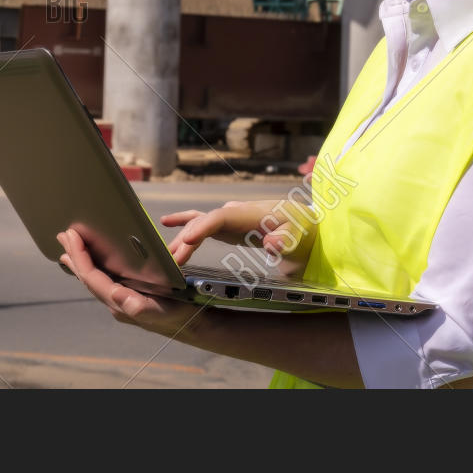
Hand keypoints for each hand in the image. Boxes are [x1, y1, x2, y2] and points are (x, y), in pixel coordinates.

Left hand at [56, 229, 201, 337]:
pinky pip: (103, 279)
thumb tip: (115, 294)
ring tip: (68, 247)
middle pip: (88, 277)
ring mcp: (120, 300)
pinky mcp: (127, 296)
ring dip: (80, 261)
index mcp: (121, 303)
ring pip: (93, 279)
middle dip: (74, 256)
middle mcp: (116, 302)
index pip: (92, 278)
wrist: (192, 325)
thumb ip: (140, 307)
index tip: (72, 236)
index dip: (80, 256)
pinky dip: (93, 267)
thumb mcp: (164, 311)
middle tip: (62, 236)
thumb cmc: (179, 316)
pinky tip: (92, 261)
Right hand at [160, 197, 315, 274]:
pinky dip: (185, 225)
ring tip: (166, 258)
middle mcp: (236, 212)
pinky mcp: (228, 226)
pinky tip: (167, 225)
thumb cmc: (303, 231)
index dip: (202, 228)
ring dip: (182, 239)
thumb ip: (287, 241)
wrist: (305, 227)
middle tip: (171, 261)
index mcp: (252, 214)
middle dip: (186, 240)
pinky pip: (202, 224)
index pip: (221, 217)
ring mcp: (230, 218)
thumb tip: (270, 244)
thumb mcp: (300, 238)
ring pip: (199, 224)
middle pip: (205, 222)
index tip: (186, 241)